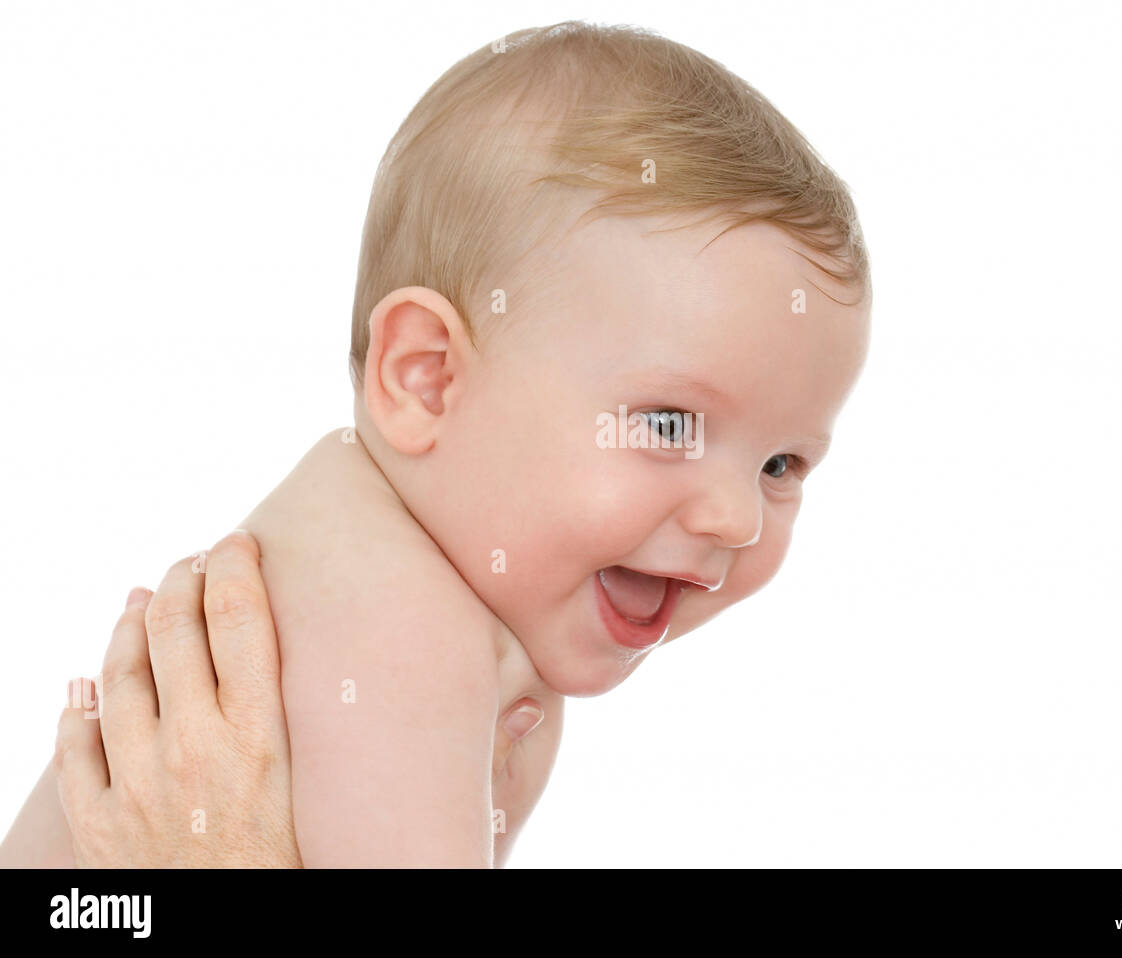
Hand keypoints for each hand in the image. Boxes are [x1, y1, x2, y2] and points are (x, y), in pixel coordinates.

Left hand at [54, 530, 551, 866]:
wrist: (243, 942)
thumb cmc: (313, 876)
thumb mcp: (383, 820)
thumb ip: (461, 763)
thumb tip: (532, 709)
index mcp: (263, 738)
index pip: (242, 623)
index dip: (235, 570)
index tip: (237, 542)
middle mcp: (196, 747)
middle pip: (174, 633)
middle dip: (179, 584)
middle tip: (191, 562)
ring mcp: (140, 782)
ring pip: (119, 678)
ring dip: (126, 630)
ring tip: (139, 601)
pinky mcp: (104, 821)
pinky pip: (77, 749)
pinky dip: (76, 708)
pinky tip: (83, 682)